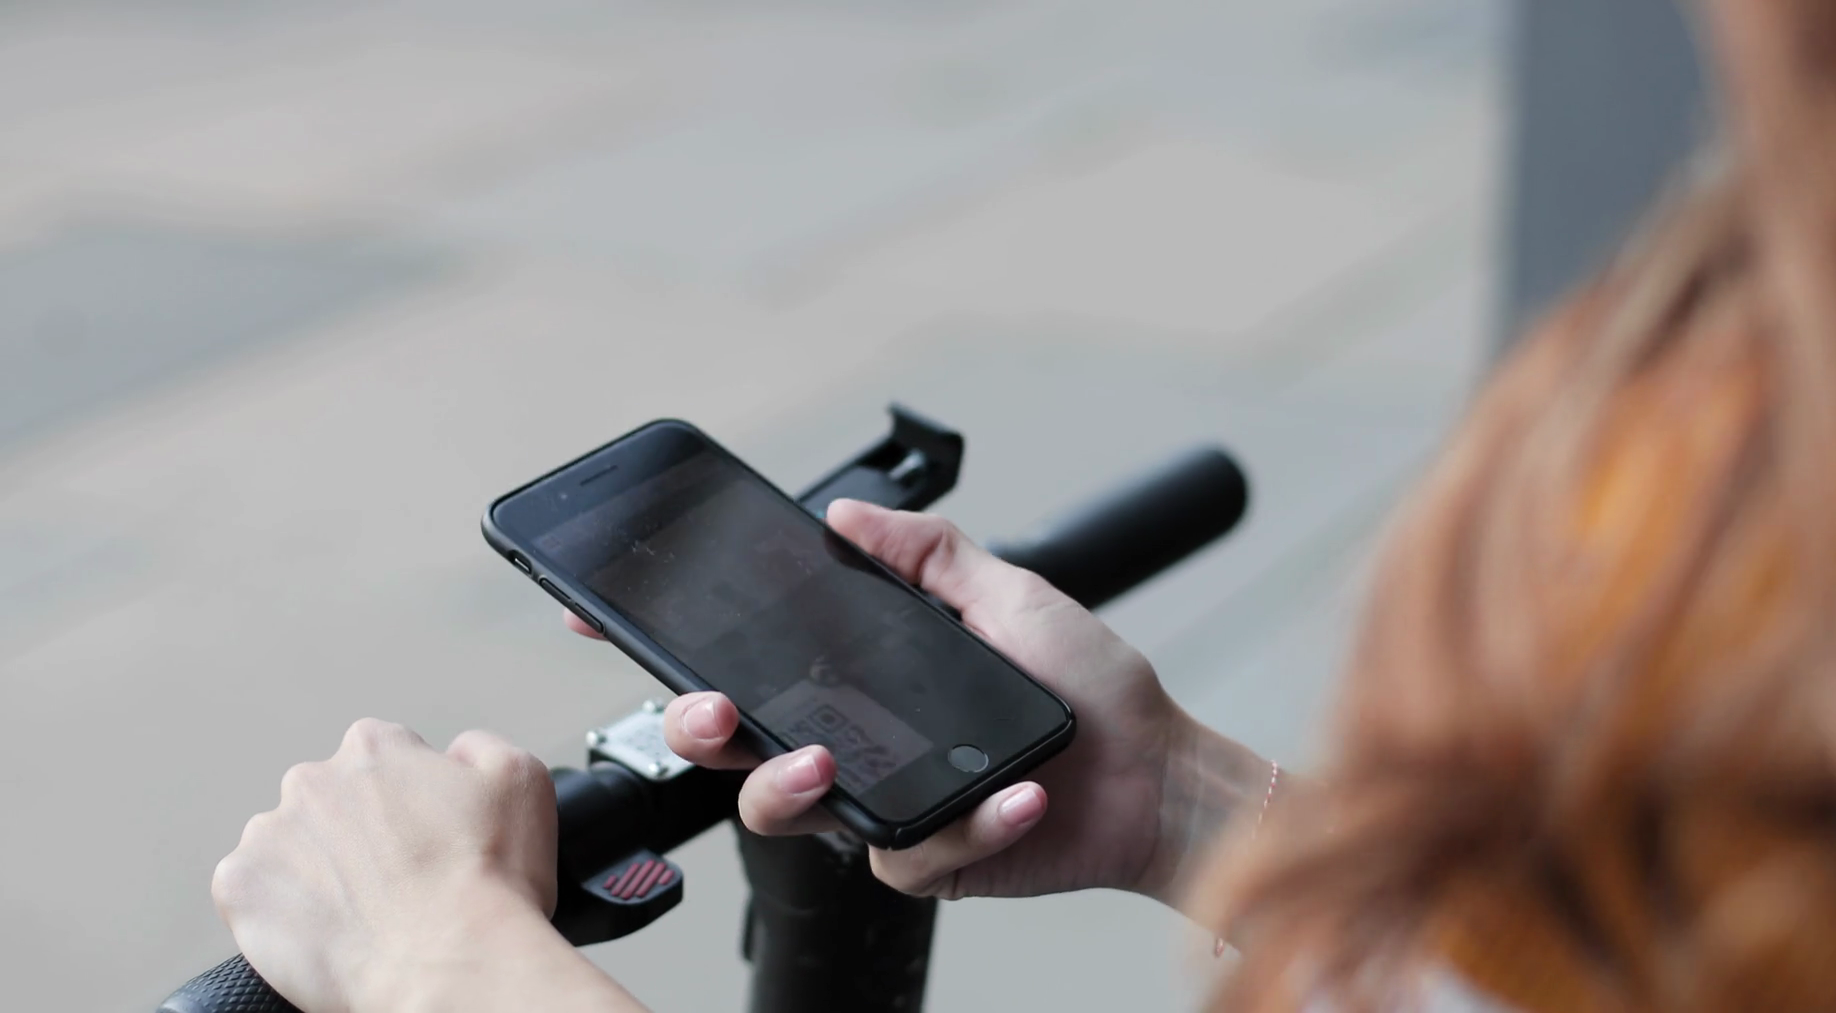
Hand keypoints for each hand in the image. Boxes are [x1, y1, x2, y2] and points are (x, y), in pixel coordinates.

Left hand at [211, 720, 564, 1012]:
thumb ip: (480, 745)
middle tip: (395, 882)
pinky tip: (326, 930)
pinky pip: (250, 894)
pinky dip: (279, 912)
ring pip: (289, 847)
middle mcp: (312, 780)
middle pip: (330, 801)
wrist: (450, 964)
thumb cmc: (490, 882)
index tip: (423, 838)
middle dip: (356, 835)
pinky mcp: (238, 889)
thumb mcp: (522, 779)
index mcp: (375, 748)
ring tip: (362, 914)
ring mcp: (268, 834)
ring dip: (316, 871)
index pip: (382, 759)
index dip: (408, 802)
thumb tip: (455, 751)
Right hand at [567, 500, 1271, 904]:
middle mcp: (856, 742)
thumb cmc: (1086, 686)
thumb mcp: (1007, 593)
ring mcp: (886, 804)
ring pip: (788, 814)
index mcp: (859, 678)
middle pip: (734, 748)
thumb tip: (845, 511)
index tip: (600, 614)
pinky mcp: (934, 859)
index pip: (744, 661)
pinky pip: (912, 854)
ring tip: (825, 760)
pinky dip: (970, 823)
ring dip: (790, 789)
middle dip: (697, 727)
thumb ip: (926, 553)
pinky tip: (1019, 795)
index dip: (668, 645)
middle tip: (715, 710)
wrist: (1157, 770)